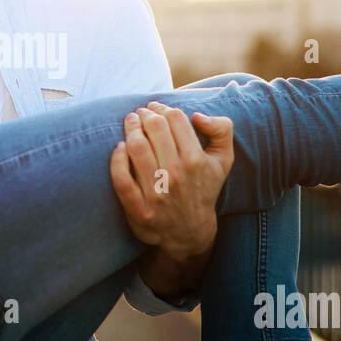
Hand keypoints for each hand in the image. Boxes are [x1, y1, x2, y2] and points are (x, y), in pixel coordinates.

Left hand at [109, 101, 234, 261]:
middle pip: (155, 128)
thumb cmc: (204, 188)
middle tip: (140, 113)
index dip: (163, 107)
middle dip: (145, 114)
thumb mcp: (224, 161)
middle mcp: (176, 175)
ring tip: (130, 122)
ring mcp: (156, 193)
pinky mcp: (138, 209)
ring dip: (130, 128)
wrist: (190, 232)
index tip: (156, 107)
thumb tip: (197, 114)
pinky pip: (121, 178)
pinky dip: (117, 159)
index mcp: (196, 160)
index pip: (175, 119)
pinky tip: (119, 147)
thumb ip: (222, 130)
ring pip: (137, 148)